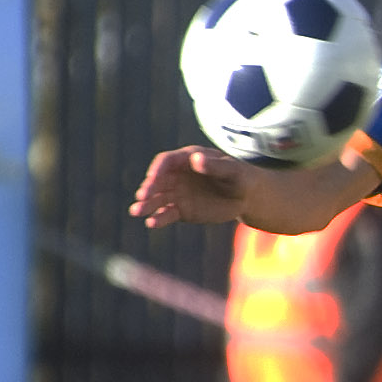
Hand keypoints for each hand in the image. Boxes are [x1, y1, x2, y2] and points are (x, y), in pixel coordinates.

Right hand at [132, 145, 253, 228]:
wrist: (245, 196)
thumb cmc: (240, 177)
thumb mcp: (233, 170)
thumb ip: (216, 165)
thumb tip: (196, 159)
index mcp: (187, 159)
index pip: (166, 161)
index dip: (158, 168)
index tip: (153, 176)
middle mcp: (177, 175)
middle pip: (157, 180)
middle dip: (148, 187)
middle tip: (141, 197)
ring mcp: (177, 193)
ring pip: (157, 198)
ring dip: (146, 204)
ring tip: (136, 211)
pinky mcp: (180, 210)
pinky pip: (167, 214)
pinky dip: (159, 219)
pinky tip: (152, 223)